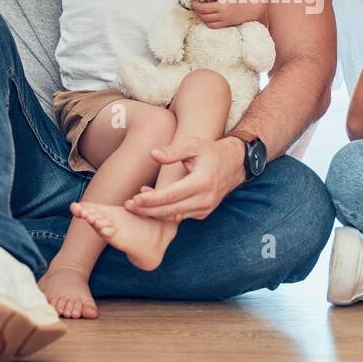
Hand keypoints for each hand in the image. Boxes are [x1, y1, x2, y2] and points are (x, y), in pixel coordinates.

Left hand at [124, 136, 245, 220]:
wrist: (234, 164)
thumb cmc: (210, 151)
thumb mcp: (193, 145)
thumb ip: (173, 150)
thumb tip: (153, 154)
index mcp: (202, 181)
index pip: (171, 195)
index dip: (151, 199)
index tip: (134, 198)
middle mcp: (205, 198)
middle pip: (170, 210)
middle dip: (147, 210)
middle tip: (129, 206)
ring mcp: (205, 208)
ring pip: (174, 216)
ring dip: (154, 213)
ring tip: (136, 205)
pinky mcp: (204, 212)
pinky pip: (181, 216)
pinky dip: (166, 212)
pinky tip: (152, 204)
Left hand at [190, 0, 266, 28]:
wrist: (259, 11)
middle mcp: (224, 7)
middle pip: (202, 8)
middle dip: (194, 4)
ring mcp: (224, 17)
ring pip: (205, 17)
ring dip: (199, 13)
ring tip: (197, 7)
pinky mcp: (226, 23)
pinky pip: (211, 24)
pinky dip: (205, 21)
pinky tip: (205, 15)